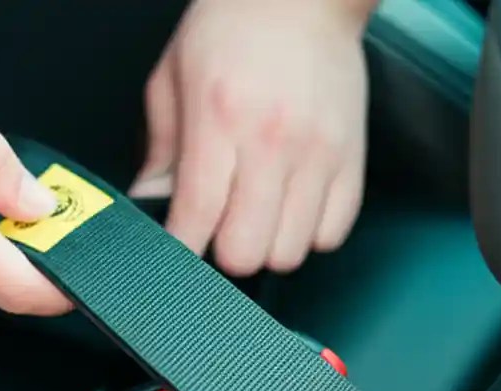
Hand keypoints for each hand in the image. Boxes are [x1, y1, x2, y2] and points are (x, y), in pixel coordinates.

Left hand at [132, 0, 372, 275]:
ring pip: (293, 252)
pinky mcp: (352, 159)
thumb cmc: (232, 28)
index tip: (178, 251)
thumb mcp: (173, 79)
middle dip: (227, 253)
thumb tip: (148, 201)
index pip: (198, 219)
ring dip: (269, 245)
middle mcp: (272, 143)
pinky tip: (291, 207)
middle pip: (249, 252)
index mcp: (219, 121)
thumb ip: (159, 149)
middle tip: (220, 229)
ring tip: (257, 216)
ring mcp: (318, 154)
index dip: (182, 249)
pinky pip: (333, 233)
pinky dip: (310, 233)